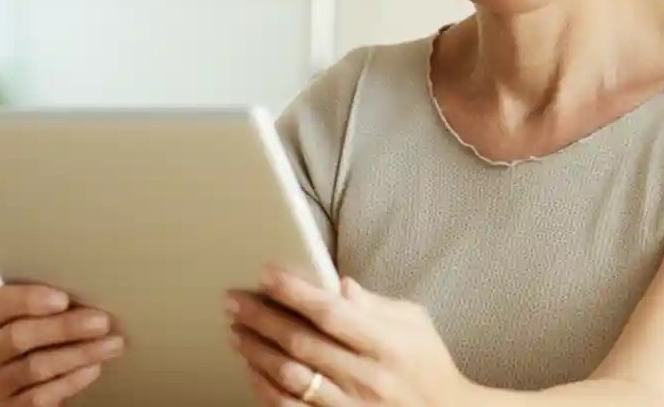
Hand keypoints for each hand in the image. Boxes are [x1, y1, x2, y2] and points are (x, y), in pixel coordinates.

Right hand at [0, 284, 125, 405]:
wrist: (30, 383)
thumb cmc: (41, 337)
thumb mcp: (39, 315)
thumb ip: (53, 303)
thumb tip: (92, 290)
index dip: (29, 300)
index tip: (64, 299)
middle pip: (19, 336)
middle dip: (65, 327)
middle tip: (102, 322)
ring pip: (35, 367)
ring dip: (79, 354)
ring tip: (112, 344)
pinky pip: (40, 397)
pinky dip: (71, 381)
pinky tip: (94, 369)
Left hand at [225, 269, 475, 405]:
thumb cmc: (428, 366)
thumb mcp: (415, 324)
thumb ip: (376, 303)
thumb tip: (338, 284)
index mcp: (388, 344)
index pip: (331, 313)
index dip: (295, 292)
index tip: (266, 275)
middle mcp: (367, 378)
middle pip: (301, 343)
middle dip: (262, 318)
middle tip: (234, 301)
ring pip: (290, 378)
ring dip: (256, 352)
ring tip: (236, 331)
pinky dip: (265, 389)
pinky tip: (252, 370)